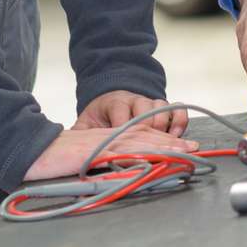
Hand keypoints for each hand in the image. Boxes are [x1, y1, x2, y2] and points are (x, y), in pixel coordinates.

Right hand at [23, 125, 198, 181]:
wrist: (34, 150)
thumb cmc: (57, 157)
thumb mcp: (86, 156)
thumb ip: (105, 161)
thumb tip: (126, 172)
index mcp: (109, 138)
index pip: (141, 136)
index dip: (165, 140)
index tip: (186, 146)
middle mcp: (110, 137)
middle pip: (146, 137)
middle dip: (171, 143)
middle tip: (194, 148)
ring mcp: (104, 143)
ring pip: (139, 142)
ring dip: (164, 146)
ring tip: (184, 151)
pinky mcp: (96, 152)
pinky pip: (122, 151)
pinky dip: (140, 153)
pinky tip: (155, 156)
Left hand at [74, 90, 189, 136]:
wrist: (114, 98)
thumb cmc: (101, 115)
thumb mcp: (86, 122)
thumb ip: (80, 133)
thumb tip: (66, 145)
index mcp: (115, 103)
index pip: (121, 113)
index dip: (124, 128)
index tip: (124, 145)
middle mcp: (136, 100)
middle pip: (145, 111)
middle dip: (149, 130)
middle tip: (150, 147)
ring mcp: (152, 103)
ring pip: (162, 108)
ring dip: (164, 126)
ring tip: (164, 143)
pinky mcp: (164, 108)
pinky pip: (177, 109)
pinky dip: (180, 121)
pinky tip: (176, 135)